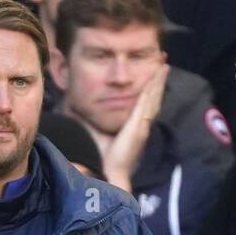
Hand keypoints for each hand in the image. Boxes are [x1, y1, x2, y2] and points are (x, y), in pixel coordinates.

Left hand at [103, 63, 168, 192]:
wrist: (107, 173)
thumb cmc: (100, 156)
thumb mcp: (94, 130)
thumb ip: (90, 119)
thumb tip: (72, 105)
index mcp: (133, 127)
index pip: (143, 103)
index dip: (148, 88)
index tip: (152, 73)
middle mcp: (141, 124)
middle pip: (153, 97)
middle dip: (158, 79)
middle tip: (163, 61)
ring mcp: (142, 124)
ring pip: (153, 97)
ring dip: (159, 80)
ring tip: (164, 64)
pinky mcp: (140, 125)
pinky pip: (149, 102)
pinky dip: (155, 88)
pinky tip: (158, 76)